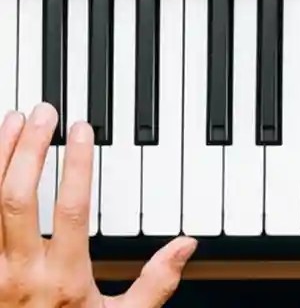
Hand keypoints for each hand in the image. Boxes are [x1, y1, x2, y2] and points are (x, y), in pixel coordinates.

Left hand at [0, 103, 196, 306]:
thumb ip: (156, 284)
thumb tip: (186, 245)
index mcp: (63, 279)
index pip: (70, 210)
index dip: (75, 164)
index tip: (82, 129)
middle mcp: (18, 274)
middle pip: (16, 199)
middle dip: (28, 148)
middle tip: (42, 112)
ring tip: (12, 122)